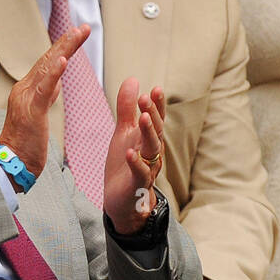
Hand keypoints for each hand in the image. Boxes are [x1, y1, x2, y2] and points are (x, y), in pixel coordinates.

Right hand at [0, 25, 89, 179]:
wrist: (12, 163)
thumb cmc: (25, 144)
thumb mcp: (38, 114)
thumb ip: (46, 96)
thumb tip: (57, 82)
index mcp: (25, 90)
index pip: (46, 63)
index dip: (62, 47)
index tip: (77, 34)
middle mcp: (23, 89)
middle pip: (47, 60)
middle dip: (67, 42)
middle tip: (84, 28)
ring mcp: (26, 98)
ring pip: (47, 68)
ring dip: (64, 49)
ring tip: (77, 35)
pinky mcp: (32, 110)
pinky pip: (45, 88)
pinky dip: (54, 73)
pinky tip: (63, 60)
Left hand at [102, 79, 166, 234]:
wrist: (122, 199)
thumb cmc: (124, 164)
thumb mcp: (123, 132)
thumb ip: (127, 109)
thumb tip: (133, 80)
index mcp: (148, 138)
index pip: (156, 118)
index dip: (157, 105)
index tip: (155, 88)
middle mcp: (152, 152)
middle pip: (156, 130)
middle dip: (153, 114)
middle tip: (145, 98)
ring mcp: (147, 167)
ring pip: (152, 149)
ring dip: (148, 133)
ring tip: (143, 118)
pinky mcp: (137, 184)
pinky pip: (139, 172)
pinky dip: (135, 162)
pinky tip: (129, 153)